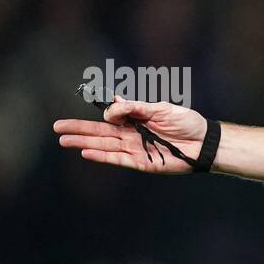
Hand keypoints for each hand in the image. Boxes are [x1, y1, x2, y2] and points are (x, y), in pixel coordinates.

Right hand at [53, 96, 206, 173]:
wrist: (205, 142)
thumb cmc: (187, 123)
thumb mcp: (161, 109)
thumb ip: (136, 108)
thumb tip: (112, 107)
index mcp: (137, 120)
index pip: (111, 116)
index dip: (99, 111)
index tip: (87, 100)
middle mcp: (133, 135)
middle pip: (101, 132)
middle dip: (79, 130)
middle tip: (57, 128)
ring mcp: (136, 149)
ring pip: (105, 145)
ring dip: (84, 143)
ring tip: (63, 140)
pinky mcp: (142, 163)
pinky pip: (118, 159)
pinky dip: (102, 156)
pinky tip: (85, 152)